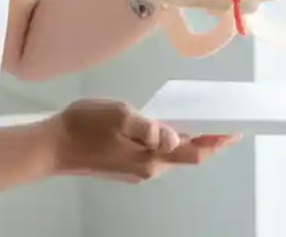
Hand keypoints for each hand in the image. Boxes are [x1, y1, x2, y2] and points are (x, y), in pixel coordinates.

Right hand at [48, 98, 241, 182]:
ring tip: (190, 118)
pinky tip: (159, 127)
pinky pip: (152, 154)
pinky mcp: (123, 167)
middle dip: (202, 138)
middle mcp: (147, 169)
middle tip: (215, 118)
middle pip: (184, 155)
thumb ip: (149, 126)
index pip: (195, 152)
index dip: (217, 142)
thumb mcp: (119, 115)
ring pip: (167, 155)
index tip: (235, 131)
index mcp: (150, 158)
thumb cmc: (83, 127)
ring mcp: (135, 171)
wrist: (50, 147)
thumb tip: (174, 135)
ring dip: (181, 138)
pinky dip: (162, 141)